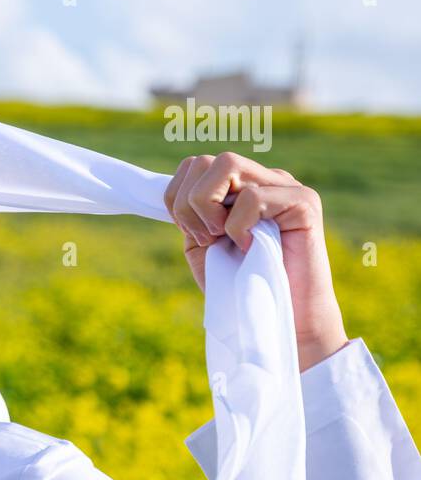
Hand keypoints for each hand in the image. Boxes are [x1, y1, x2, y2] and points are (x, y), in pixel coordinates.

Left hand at [163, 151, 348, 371]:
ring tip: (222, 239)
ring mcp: (286, 186)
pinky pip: (252, 196)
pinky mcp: (304, 202)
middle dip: (187, 203)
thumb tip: (174, 188)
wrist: (278, 319)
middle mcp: (264, 179)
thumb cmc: (239, 285)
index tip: (192, 233)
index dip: (176, 198)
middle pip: (203, 160)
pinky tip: (249, 248)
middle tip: (205, 238)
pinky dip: (237, 226)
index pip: (193, 166)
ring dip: (208, 207)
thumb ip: (190, 212)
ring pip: (226, 163)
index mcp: (240, 186)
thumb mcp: (202, 243)